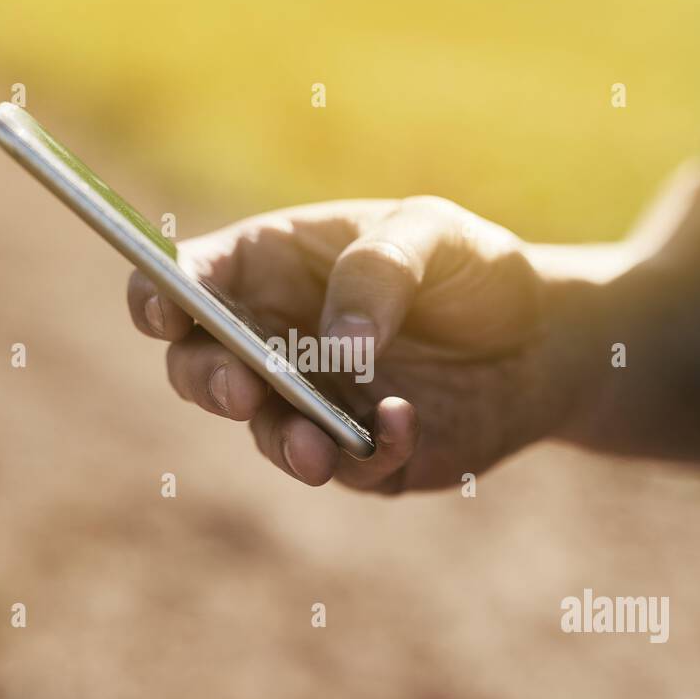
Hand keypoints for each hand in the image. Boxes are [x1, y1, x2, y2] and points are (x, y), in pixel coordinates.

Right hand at [127, 196, 585, 491]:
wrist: (542, 342)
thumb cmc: (471, 268)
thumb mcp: (433, 233)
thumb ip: (378, 272)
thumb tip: (336, 347)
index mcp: (269, 268)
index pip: (187, 279)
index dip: (158, 294)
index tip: (164, 311)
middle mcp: (272, 339)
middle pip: (196, 365)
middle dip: (205, 380)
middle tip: (238, 389)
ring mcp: (307, 402)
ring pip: (260, 431)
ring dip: (279, 439)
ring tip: (316, 448)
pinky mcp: (352, 455)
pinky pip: (340, 465)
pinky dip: (364, 453)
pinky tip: (402, 422)